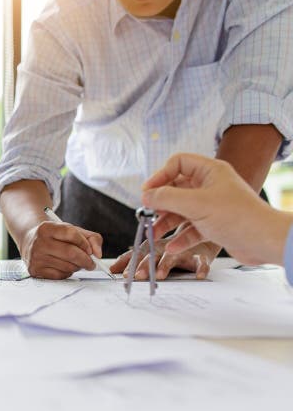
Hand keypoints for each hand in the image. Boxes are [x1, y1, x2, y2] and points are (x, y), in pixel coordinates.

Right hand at [19, 221, 102, 279]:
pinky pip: (60, 275)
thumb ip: (91, 238)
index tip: (90, 250)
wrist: (30, 242)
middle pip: (71, 253)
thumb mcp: (71, 230)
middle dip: (86, 260)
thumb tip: (98, 254)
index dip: (84, 243)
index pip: (71, 233)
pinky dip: (67, 273)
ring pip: (67, 266)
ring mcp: (36, 257)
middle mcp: (39, 242)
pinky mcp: (35, 270)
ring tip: (75, 263)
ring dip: (77, 267)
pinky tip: (64, 267)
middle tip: (91, 263)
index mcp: (46, 228)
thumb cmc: (55, 237)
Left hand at [111, 237, 219, 280]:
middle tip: (138, 276)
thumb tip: (112, 270)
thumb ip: (130, 260)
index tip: (124, 275)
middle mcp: (165, 248)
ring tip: (159, 275)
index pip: (139, 255)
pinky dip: (201, 268)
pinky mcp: (200, 255)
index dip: (131, 264)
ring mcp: (183, 251)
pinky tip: (199, 276)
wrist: (200, 235)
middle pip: (153, 256)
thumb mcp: (150, 252)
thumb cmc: (171, 247)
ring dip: (166, 265)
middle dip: (145, 265)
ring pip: (173, 257)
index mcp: (152, 247)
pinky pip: (201, 261)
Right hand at [141, 153, 291, 265]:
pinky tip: (173, 247)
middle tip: (147, 214)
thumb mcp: (196, 204)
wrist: (265, 241)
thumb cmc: (237, 217)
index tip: (147, 192)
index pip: (177, 163)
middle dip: (160, 203)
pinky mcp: (215, 224)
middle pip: (176, 189)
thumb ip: (167, 198)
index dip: (160, 175)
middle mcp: (211, 186)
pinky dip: (181, 237)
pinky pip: (192, 228)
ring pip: (182, 211)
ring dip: (166, 223)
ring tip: (154, 234)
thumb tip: (145, 195)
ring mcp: (213, 206)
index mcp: (210, 171)